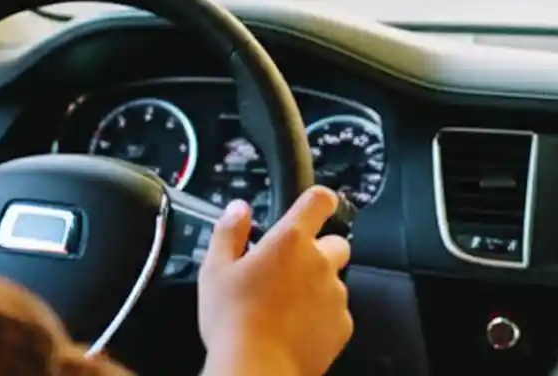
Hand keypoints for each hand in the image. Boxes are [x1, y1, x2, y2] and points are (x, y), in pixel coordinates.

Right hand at [199, 186, 352, 375]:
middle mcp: (319, 262)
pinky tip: (295, 328)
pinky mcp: (341, 324)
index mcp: (290, 241)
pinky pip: (336, 312)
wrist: (256, 368)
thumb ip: (229, 231)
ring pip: (334, 280)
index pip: (319, 201)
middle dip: (318, 251)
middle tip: (289, 269)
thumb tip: (238, 209)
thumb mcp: (216, 270)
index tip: (316, 205)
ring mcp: (334, 294)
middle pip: (335, 242)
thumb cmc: (233, 321)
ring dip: (317, 286)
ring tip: (285, 307)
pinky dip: (321, 316)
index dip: (320, 199)